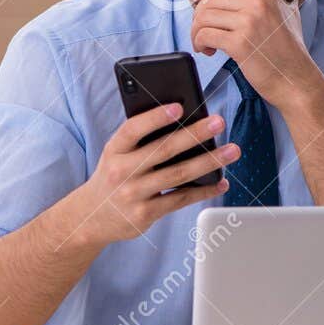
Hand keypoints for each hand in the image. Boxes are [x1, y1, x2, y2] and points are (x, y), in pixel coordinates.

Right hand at [69, 104, 236, 245]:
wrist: (92, 217)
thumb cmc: (114, 177)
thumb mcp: (116, 155)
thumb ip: (140, 141)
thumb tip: (184, 123)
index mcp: (114, 150)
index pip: (133, 129)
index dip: (156, 117)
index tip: (180, 107)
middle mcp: (121, 172)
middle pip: (163, 150)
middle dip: (195, 134)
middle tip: (219, 122)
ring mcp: (133, 194)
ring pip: (178, 174)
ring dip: (209, 161)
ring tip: (231, 151)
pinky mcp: (145, 214)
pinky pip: (180, 199)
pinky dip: (203, 190)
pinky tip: (221, 182)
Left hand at [189, 0, 311, 106]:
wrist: (296, 80)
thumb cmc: (288, 50)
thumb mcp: (286, 12)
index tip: (198, 3)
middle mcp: (258, 2)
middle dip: (198, 16)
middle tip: (202, 31)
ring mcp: (249, 22)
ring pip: (203, 16)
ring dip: (196, 32)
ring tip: (204, 44)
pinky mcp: (240, 43)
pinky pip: (205, 35)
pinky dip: (200, 43)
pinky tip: (208, 51)